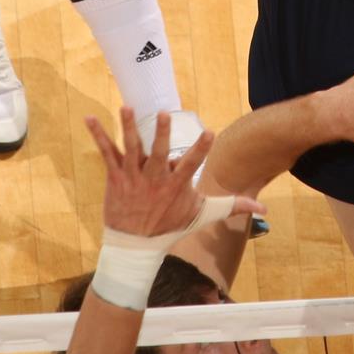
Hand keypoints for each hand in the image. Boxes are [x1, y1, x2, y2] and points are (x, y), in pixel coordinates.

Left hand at [85, 108, 260, 237]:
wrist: (134, 246)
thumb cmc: (170, 226)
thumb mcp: (202, 215)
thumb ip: (232, 206)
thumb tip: (264, 209)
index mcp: (177, 185)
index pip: (193, 164)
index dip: (202, 148)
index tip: (210, 132)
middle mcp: (155, 179)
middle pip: (160, 154)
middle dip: (163, 134)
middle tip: (166, 114)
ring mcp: (134, 177)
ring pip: (131, 148)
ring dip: (128, 127)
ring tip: (126, 107)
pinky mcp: (115, 177)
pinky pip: (106, 152)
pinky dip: (98, 135)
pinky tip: (90, 118)